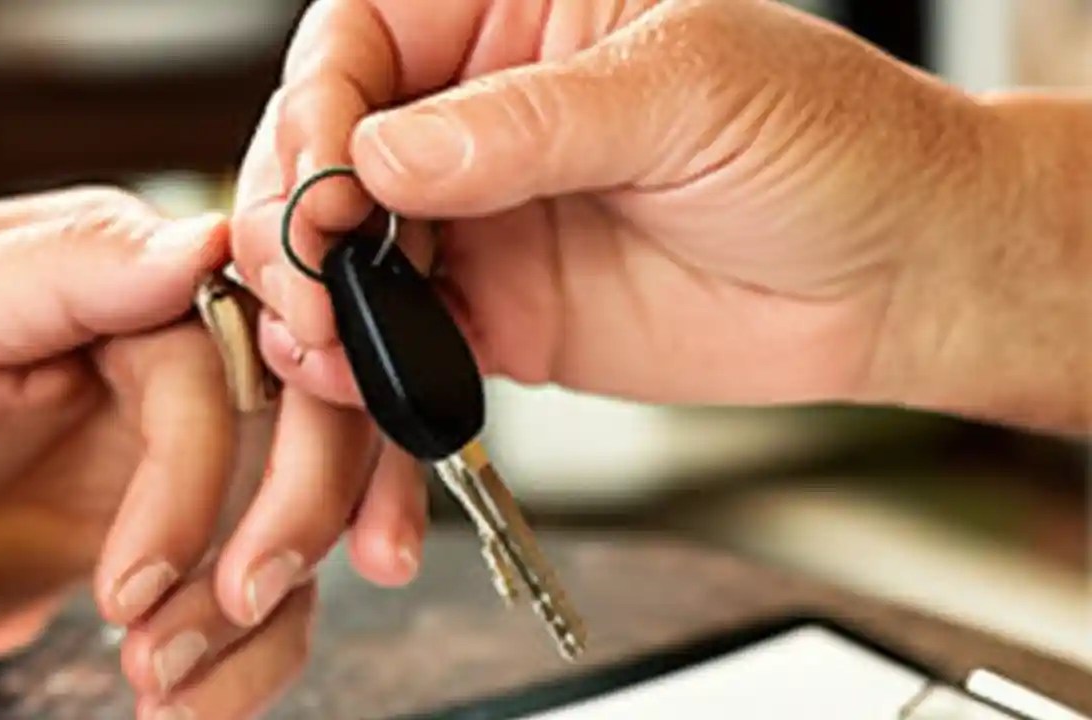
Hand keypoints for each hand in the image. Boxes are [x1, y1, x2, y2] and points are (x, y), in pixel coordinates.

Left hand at [0, 188, 427, 715]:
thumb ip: (76, 266)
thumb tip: (205, 245)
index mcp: (150, 280)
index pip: (233, 364)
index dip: (214, 471)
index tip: (152, 575)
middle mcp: (206, 355)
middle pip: (321, 422)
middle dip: (291, 526)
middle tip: (229, 608)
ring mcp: (218, 446)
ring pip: (314, 515)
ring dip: (258, 616)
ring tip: (161, 681)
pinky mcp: (215, 525)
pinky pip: (277, 592)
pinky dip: (248, 660)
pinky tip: (188, 699)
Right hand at [232, 0, 1083, 432]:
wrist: (895, 277)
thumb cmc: (826, 143)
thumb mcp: (685, 90)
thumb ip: (529, 122)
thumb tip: (384, 156)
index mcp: (516, 17)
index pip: (364, 39)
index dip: (323, 109)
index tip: (329, 183)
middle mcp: (484, 117)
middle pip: (330, 147)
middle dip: (298, 212)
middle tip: (307, 276)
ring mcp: (484, 218)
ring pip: (349, 249)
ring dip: (314, 299)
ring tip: (318, 345)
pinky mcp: (498, 313)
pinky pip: (405, 335)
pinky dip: (369, 366)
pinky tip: (358, 383)